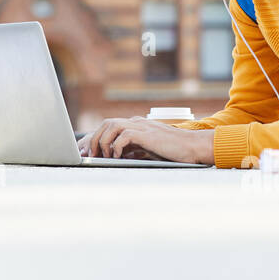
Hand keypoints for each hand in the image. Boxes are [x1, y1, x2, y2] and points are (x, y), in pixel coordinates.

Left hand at [78, 116, 212, 165]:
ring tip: (101, 156)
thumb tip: (119, 155)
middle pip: (106, 124)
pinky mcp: (147, 134)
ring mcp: (142, 126)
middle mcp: (137, 122)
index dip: (95, 137)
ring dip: (103, 142)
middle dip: (94, 139)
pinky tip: (117, 157)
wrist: (192, 147)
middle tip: (89, 155)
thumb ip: (135, 148)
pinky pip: (124, 135)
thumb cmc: (173, 150)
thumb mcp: (149, 149)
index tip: (86, 151)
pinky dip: (117, 146)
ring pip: (112, 126)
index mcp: (136, 125)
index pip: (109, 126)